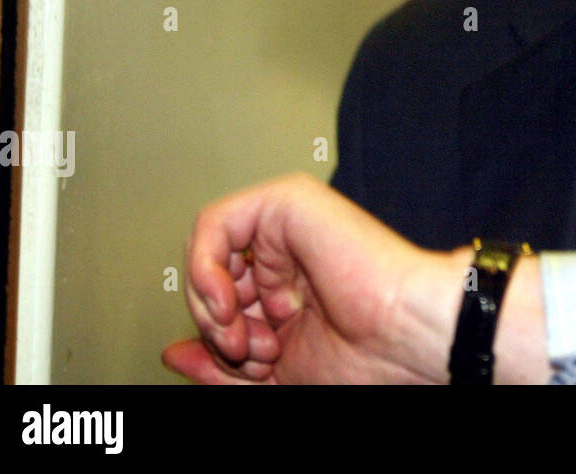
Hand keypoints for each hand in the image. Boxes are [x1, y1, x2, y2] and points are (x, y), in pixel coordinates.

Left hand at [162, 173, 548, 383]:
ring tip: (251, 335)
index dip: (221, 339)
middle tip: (253, 353)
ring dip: (213, 307)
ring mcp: (285, 223)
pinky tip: (229, 302)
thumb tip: (173, 352)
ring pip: (205, 253)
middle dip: (219, 328)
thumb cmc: (363, 356)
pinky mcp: (287, 202)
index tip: (250, 366)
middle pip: (210, 278)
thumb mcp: (272, 374)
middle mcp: (284, 251)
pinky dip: (206, 269)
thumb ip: (220, 362)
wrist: (403, 333)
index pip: (221, 302)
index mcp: (285, 287)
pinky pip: (214, 225)